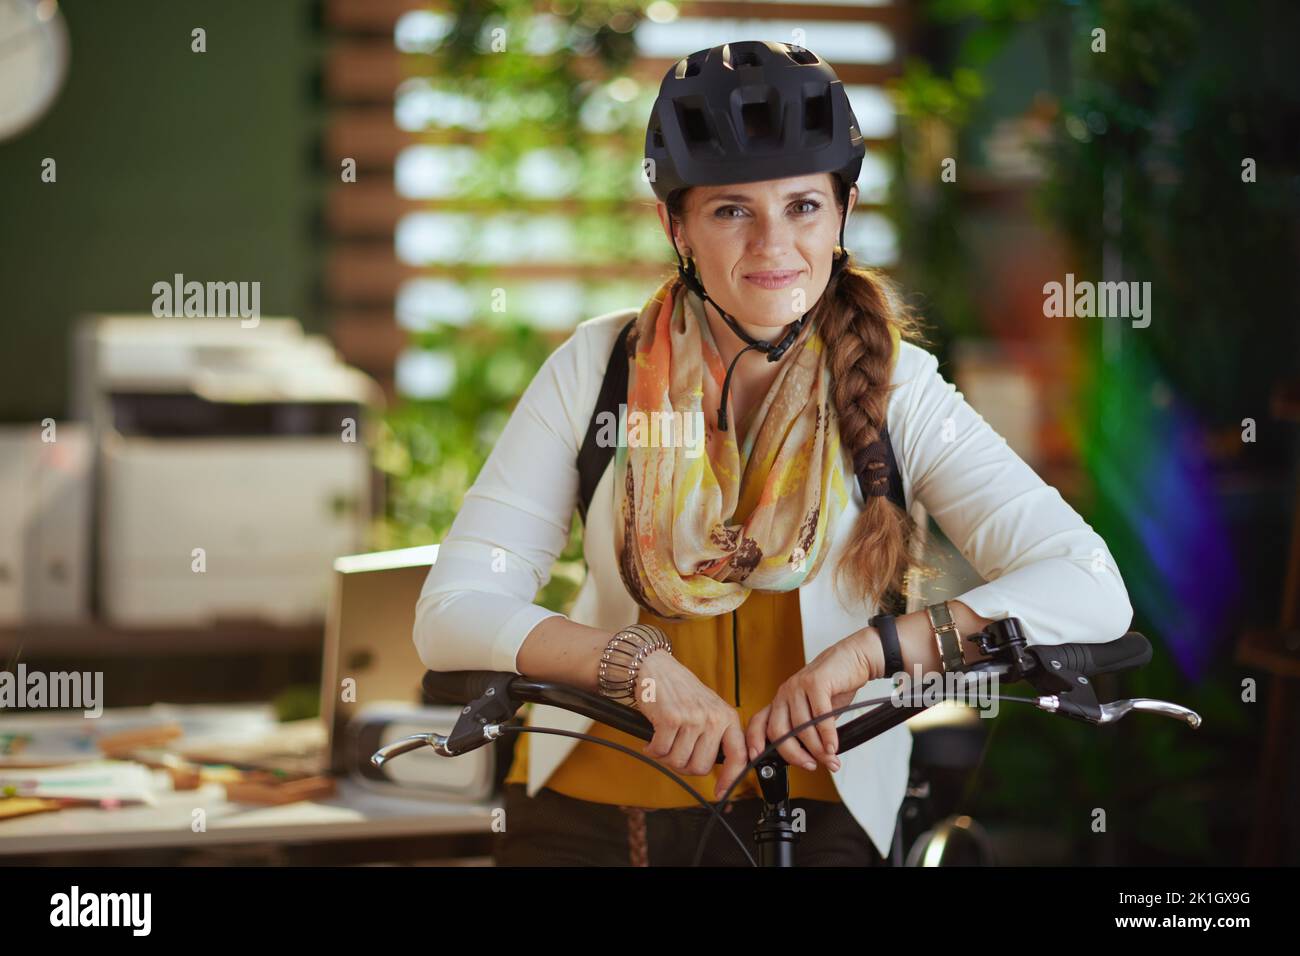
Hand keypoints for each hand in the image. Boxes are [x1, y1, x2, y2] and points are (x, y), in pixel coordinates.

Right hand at [635, 649, 749, 800]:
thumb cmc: (680, 690)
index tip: (721, 792)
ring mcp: (693, 718)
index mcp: (727, 717)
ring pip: (678, 762)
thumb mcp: (708, 708)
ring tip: (663, 741)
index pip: (738, 755)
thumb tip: (715, 770)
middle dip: (684, 765)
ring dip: (665, 757)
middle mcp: (713, 718)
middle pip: (701, 767)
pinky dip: (652, 749)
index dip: (731, 778)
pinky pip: (660, 751)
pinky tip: (651, 738)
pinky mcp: (671, 719)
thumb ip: (716, 735)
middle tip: (675, 752)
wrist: (654, 667)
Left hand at [744, 628, 882, 773]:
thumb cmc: (834, 686)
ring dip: (817, 748)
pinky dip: (827, 735)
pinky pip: (819, 716)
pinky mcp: (815, 682)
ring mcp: (798, 686)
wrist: (853, 659)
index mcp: (781, 701)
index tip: (757, 758)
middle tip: (811, 765)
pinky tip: (833, 745)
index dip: (754, 741)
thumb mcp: (816, 712)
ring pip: (801, 727)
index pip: (758, 723)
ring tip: (830, 758)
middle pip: (778, 731)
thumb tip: (809, 758)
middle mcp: (785, 693)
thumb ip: (808, 732)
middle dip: (794, 754)